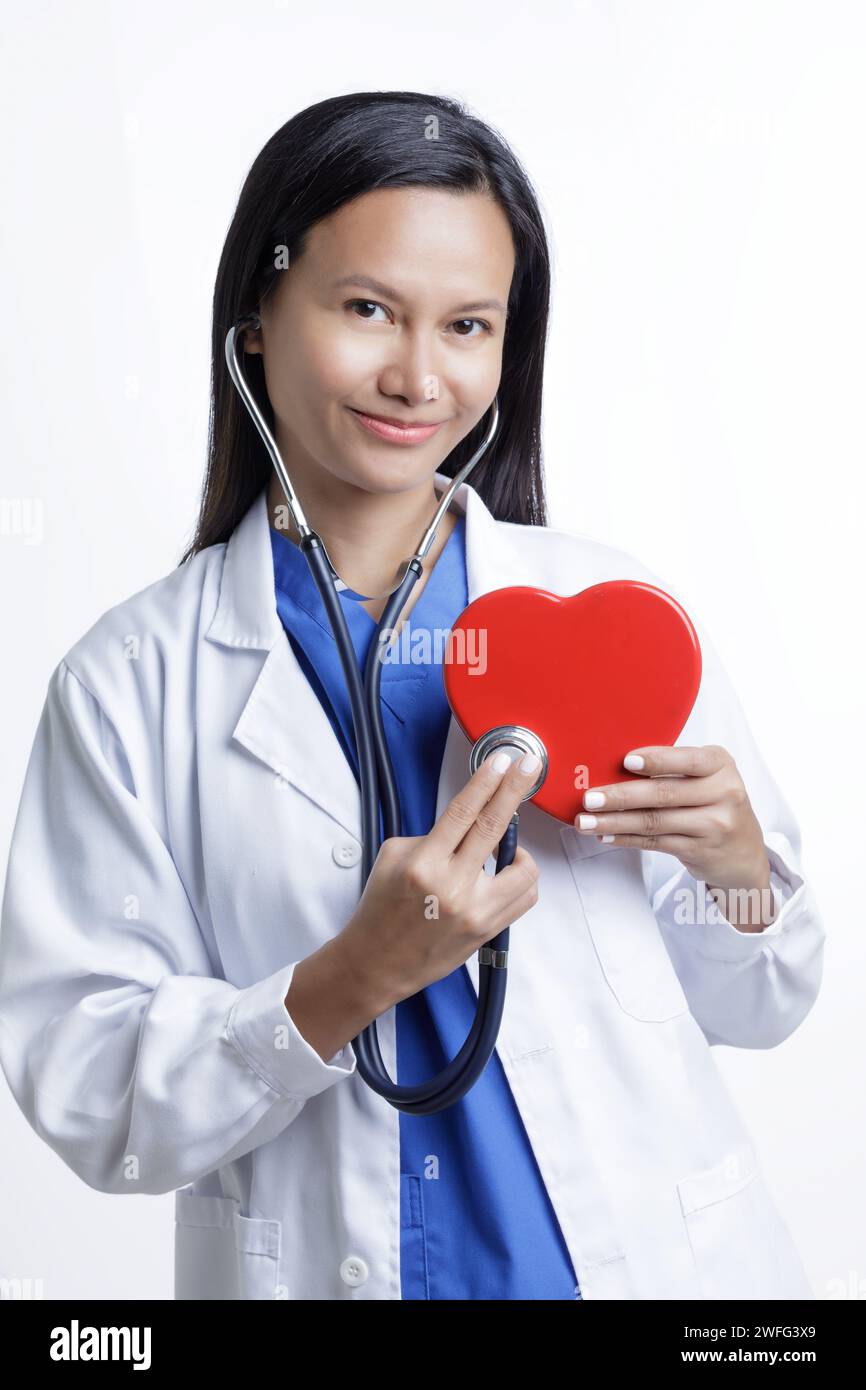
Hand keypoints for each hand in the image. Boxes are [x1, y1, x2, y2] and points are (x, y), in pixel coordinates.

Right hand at [338, 751, 541, 1011]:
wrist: (377, 963)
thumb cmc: (381, 907)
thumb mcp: (393, 858)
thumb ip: (431, 836)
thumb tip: (469, 822)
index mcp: (423, 864)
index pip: (462, 812)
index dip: (486, 782)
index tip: (503, 760)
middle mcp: (452, 887)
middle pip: (494, 828)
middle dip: (515, 789)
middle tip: (530, 765)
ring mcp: (475, 912)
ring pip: (524, 869)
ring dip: (517, 851)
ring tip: (501, 852)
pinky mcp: (488, 931)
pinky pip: (524, 898)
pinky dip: (519, 880)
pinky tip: (502, 877)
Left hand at [575, 744, 774, 930]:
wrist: (744, 853)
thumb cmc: (715, 803)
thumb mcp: (707, 778)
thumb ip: (674, 769)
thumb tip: (614, 764)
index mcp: (721, 765)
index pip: (687, 760)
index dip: (656, 761)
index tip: (626, 761)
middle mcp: (724, 793)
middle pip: (664, 794)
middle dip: (621, 796)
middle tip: (590, 798)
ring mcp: (714, 825)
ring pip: (655, 822)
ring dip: (615, 821)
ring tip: (586, 820)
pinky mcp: (700, 851)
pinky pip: (655, 842)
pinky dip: (626, 838)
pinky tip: (605, 834)